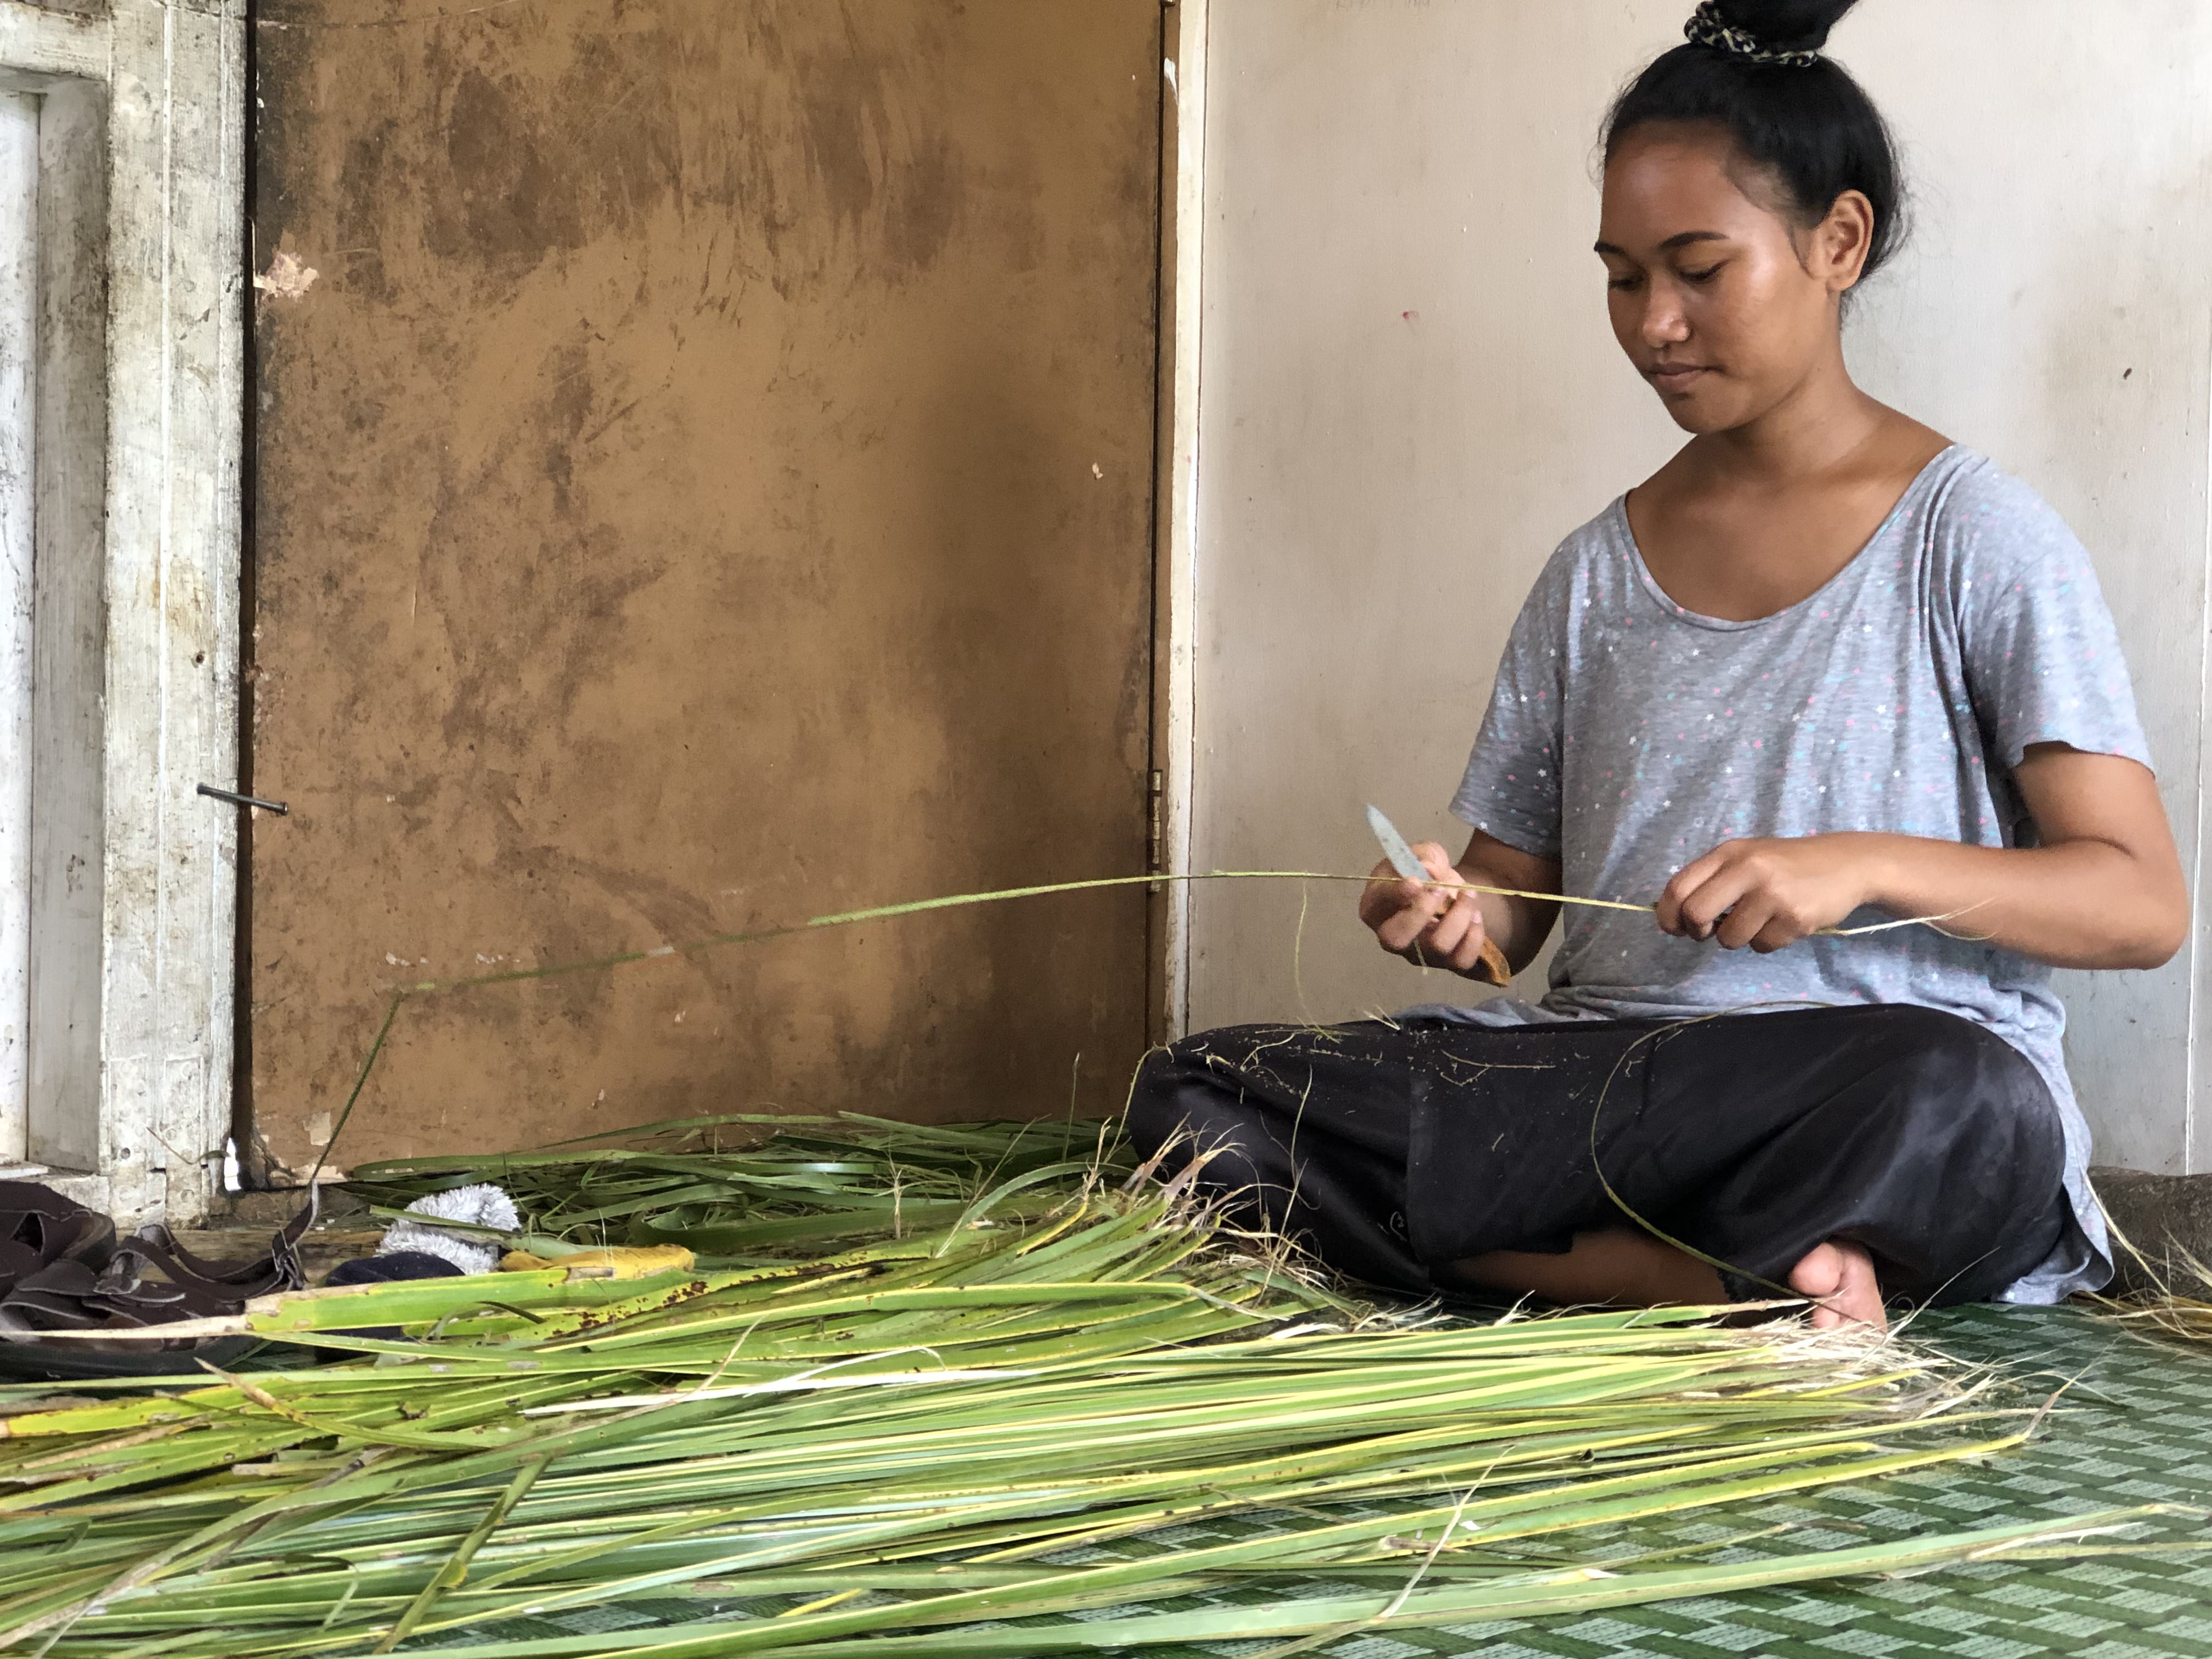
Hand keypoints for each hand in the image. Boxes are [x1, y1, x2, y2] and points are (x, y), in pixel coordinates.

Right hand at [1359, 842, 1499, 978]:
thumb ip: (1423, 857)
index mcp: (1375, 905)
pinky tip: (1475, 916)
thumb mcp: (1422, 854)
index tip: (1416, 880)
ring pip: (1438, 946)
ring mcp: (1419, 954)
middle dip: (1422, 912)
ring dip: (1459, 916)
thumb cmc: (1424, 873)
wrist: (1448, 892)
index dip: (1396, 893)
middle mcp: (1390, 936)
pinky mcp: (1445, 963)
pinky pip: (1463, 960)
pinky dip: (1475, 936)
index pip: (1377, 905)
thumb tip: (1430, 871)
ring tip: (1468, 894)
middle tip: (1442, 889)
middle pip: (1397, 939)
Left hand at [1656, 834, 1883, 952]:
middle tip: (1710, 931)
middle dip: (1696, 931)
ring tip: (1759, 919)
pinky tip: (1784, 922)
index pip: (1678, 886)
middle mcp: (1748, 869)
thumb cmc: (1786, 864)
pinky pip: (1762, 946)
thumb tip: (1677, 916)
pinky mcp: (1795, 918)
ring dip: (1738, 938)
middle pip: (1695, 913)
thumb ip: (1713, 879)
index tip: (1675, 927)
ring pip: (1729, 938)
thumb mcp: (1746, 857)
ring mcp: (1773, 894)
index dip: (1668, 914)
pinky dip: (1767, 941)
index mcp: (1730, 852)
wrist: (1846, 864)